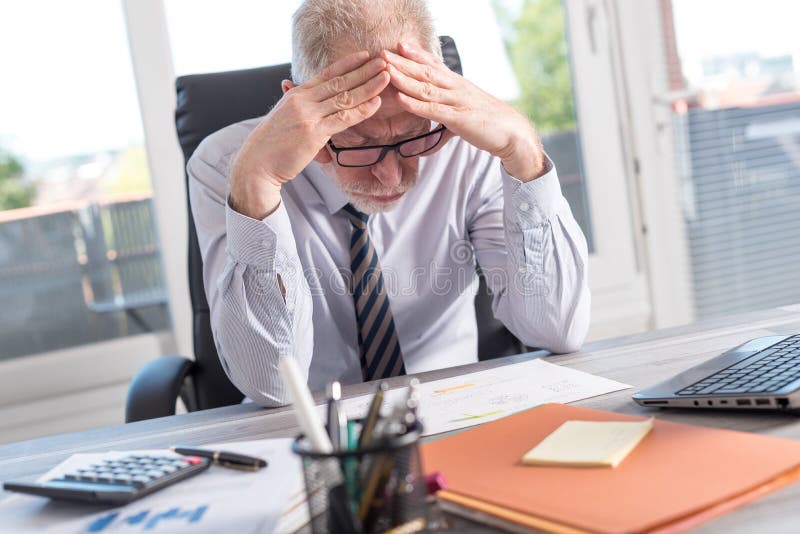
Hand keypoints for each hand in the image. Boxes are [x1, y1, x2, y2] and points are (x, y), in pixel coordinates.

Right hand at [230, 51, 389, 218]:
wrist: (258, 162)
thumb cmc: (272, 143)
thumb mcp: (284, 115)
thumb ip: (295, 102)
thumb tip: (292, 88)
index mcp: (297, 93)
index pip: (327, 74)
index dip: (348, 64)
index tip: (365, 56)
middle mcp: (303, 100)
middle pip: (340, 81)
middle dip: (364, 70)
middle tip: (384, 60)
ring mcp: (309, 115)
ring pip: (344, 98)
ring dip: (368, 87)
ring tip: (386, 77)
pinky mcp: (314, 133)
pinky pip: (343, 119)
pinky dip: (361, 110)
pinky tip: (375, 103)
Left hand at [382, 43, 545, 181]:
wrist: (513, 133)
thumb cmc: (489, 125)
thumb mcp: (464, 118)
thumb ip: (444, 127)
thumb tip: (427, 145)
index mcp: (458, 85)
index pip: (434, 65)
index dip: (417, 55)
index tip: (400, 45)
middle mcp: (456, 88)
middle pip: (425, 72)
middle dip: (402, 62)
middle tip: (381, 53)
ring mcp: (457, 102)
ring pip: (425, 87)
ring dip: (403, 78)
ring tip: (385, 70)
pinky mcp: (458, 118)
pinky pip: (432, 109)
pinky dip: (415, 103)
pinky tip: (400, 98)